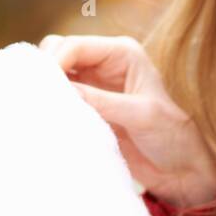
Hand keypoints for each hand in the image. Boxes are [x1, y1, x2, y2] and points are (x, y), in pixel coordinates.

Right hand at [39, 34, 215, 208]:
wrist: (179, 169)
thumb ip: (102, 101)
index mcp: (122, 53)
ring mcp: (92, 83)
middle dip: (44, 70)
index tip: (41, 87)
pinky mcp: (86, 104)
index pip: (76, 46)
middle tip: (36, 97)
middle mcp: (104, 62)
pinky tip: (44, 115)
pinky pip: (58, 95)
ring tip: (38, 107)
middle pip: (58, 51)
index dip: (54, 62)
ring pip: (54, 72)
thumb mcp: (140, 115)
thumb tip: (61, 93)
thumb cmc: (171, 137)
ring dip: (44, 86)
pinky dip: (48, 102)